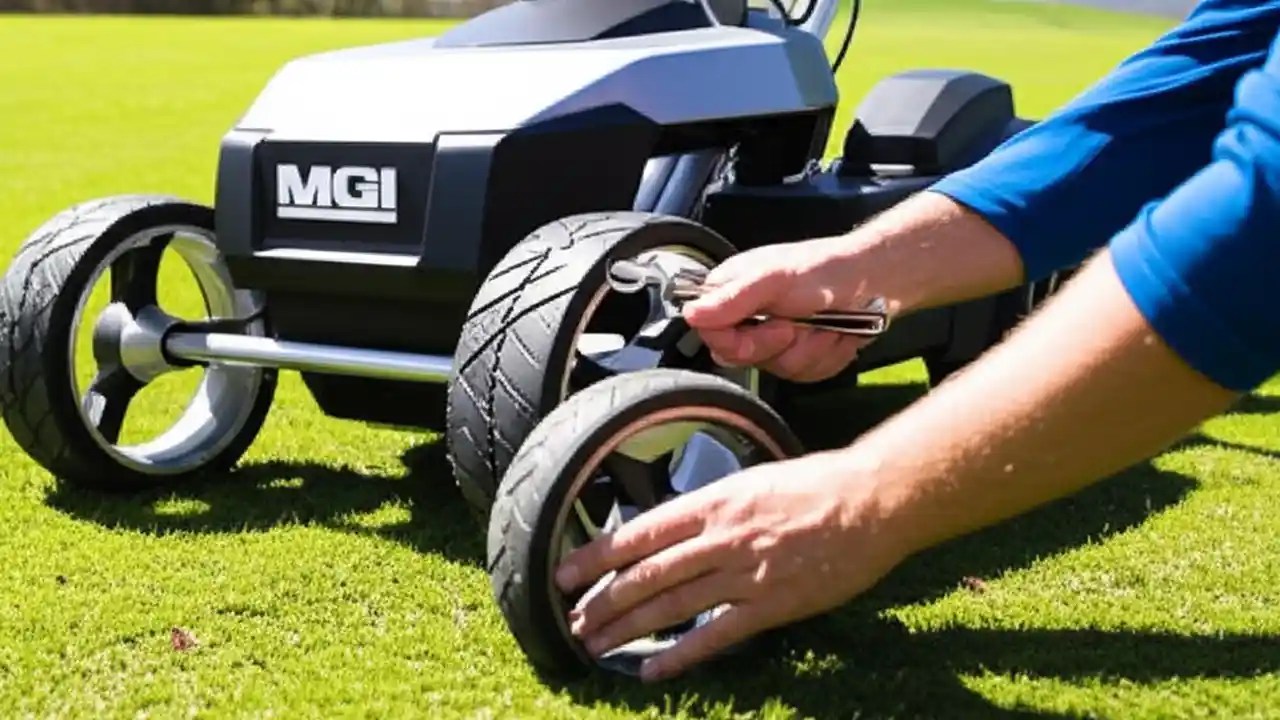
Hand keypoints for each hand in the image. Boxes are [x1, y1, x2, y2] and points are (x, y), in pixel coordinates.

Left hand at [553, 451, 907, 682]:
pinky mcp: (772, 605)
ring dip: (628, 628)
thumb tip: (681, 526)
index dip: (597, 555)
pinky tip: (652, 670)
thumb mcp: (754, 480)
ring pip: (672, 604)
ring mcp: (745, 572)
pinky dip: (680, 655)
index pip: (640, 532)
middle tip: (573, 620)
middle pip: (647, 573)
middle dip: (604, 600)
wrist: (871, 500)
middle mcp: (722, 537)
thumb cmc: (818, 485)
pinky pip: (716, 635)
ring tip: (596, 644)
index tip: (565, 572)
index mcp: (714, 501)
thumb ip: (716, 507)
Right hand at [683, 239, 884, 381]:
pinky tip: (838, 333)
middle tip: (802, 321)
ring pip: (780, 369)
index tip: (776, 326)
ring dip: (812, 348)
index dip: (739, 341)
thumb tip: (690, 315)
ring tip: (828, 323)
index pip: (711, 334)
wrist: (876, 280)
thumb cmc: (824, 269)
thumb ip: (734, 298)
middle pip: (744, 358)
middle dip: (783, 344)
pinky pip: (807, 374)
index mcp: (732, 292)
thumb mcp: (776, 277)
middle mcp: (748, 318)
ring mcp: (775, 340)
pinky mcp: (801, 356)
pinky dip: (829, 355)